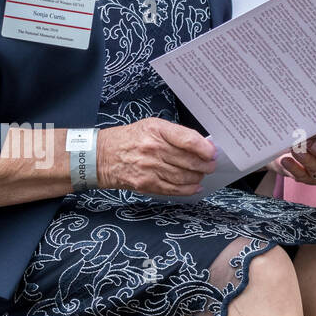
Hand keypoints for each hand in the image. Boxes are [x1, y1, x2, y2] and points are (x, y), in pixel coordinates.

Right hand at [96, 118, 216, 196]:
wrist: (102, 155)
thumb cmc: (132, 138)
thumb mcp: (153, 126)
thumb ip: (177, 134)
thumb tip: (202, 146)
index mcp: (157, 130)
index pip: (188, 140)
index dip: (205, 148)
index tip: (213, 153)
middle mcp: (153, 149)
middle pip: (188, 161)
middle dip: (205, 165)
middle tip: (211, 166)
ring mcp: (149, 167)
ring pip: (183, 176)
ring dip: (197, 178)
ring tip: (202, 175)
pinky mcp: (145, 183)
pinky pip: (172, 189)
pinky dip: (187, 190)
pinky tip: (194, 187)